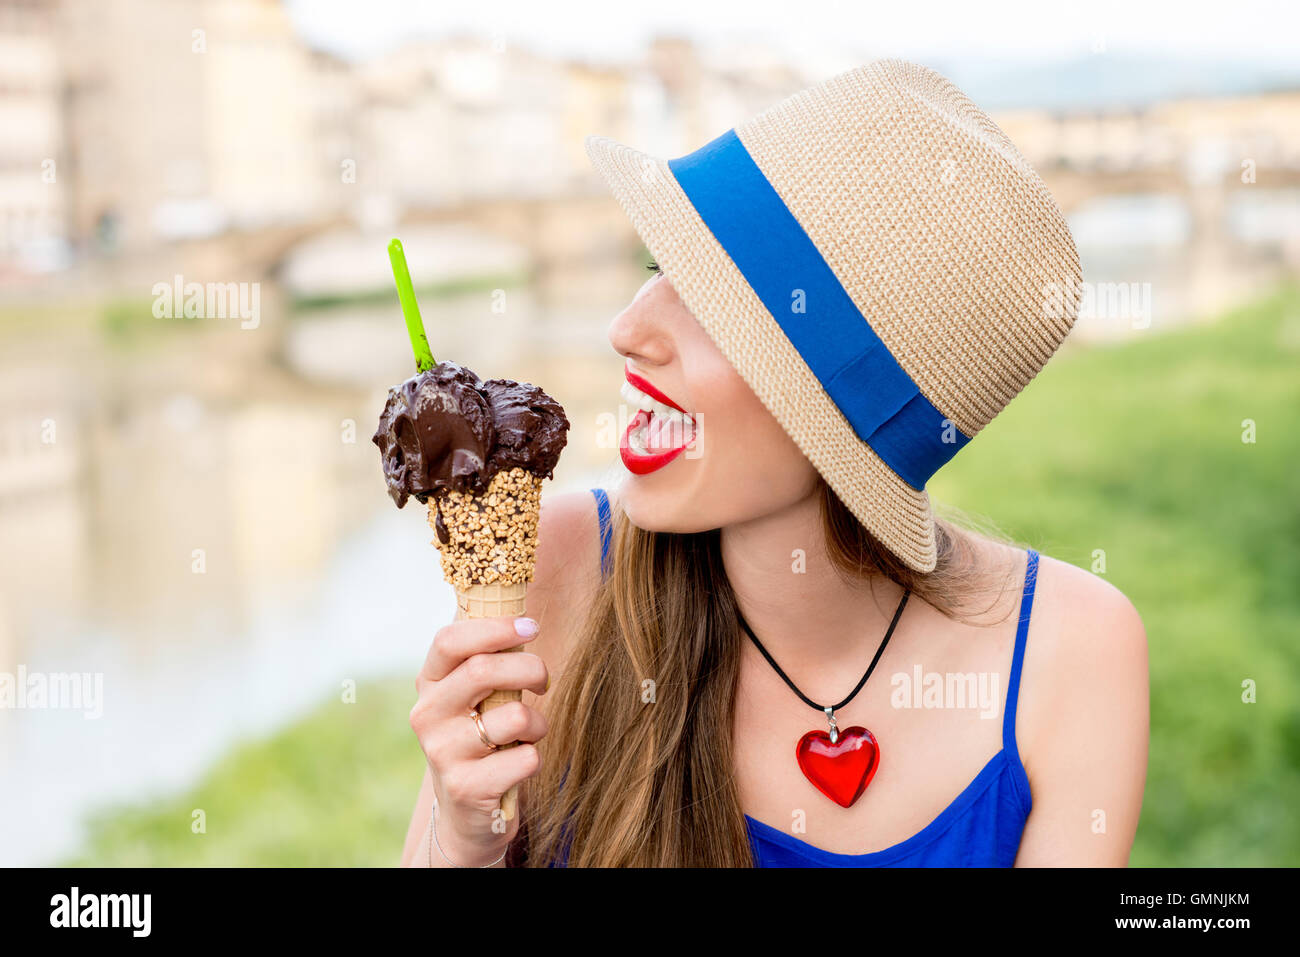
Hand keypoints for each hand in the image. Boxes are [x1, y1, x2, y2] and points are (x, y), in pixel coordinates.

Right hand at [410, 615, 548, 865]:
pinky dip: (535, 757)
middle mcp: (426, 715)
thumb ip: (488, 659)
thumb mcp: (476, 697)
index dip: (495, 628)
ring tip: (528, 733)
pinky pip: (526, 758)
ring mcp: (442, 754)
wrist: (467, 813)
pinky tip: (518, 765)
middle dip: (530, 668)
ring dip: (537, 722)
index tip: (532, 626)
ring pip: (512, 716)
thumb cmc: (483, 739)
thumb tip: (523, 610)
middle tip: (544, 681)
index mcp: (429, 684)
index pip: (449, 640)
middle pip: (483, 670)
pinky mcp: (466, 788)